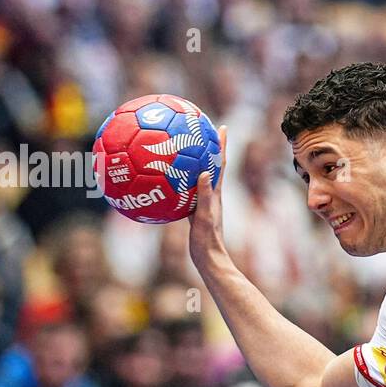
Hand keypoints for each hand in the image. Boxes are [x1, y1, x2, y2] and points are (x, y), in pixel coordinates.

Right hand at [189, 125, 228, 266]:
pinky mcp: (193, 211)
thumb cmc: (207, 241)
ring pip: (196, 176)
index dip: (221, 145)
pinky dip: (176, 182)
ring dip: (191, 162)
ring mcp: (202, 203)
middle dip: (206, 146)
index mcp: (215, 193)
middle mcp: (210, 195)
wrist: (208, 260)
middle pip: (209, 164)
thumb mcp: (204, 217)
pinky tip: (164, 181)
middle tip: (199, 129)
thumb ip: (204, 197)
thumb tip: (204, 173)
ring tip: (181, 148)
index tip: (221, 126)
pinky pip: (183, 191)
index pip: (220, 163)